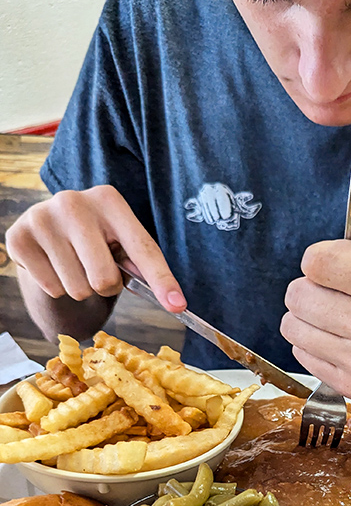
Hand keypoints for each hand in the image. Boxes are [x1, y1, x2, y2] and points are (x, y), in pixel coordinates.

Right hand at [6, 185, 185, 310]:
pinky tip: (52, 264)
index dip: (162, 281)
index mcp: (109, 200)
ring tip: (73, 265)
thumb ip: (144, 265)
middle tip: (96, 270)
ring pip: (77, 289)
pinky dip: (55, 287)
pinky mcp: (19, 237)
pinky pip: (52, 289)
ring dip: (80, 288)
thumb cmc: (95, 239)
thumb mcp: (120, 243)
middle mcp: (74, 202)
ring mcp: (43, 218)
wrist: (47, 229)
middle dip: (106, 286)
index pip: (142, 250)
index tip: (178, 305)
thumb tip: (174, 300)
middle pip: (105, 279)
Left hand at [280, 180, 350, 404]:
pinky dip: (311, 341)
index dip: (320, 258)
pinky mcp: (348, 386)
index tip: (335, 264)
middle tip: (333, 291)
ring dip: (305, 315)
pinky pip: (299, 352)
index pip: (318, 261)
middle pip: (299, 293)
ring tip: (331, 313)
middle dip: (310, 286)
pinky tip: (337, 338)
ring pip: (292, 325)